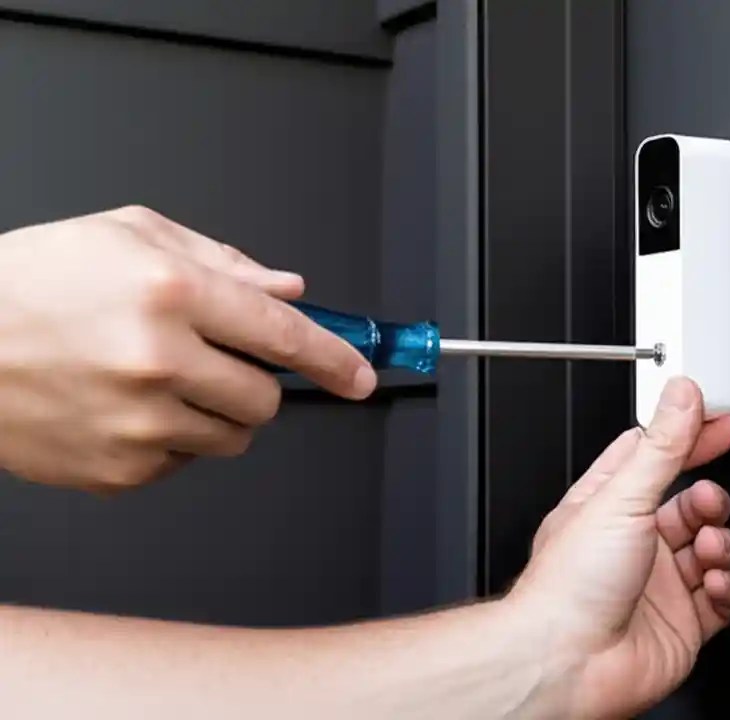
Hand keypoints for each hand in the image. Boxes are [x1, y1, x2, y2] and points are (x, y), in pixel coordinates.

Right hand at [0, 206, 375, 491]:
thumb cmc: (30, 282)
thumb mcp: (127, 235)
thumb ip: (222, 260)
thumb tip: (287, 290)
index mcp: (171, 292)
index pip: (286, 336)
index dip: (337, 359)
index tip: (361, 376)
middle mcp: (160, 360)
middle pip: (266, 397)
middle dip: (255, 380)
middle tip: (213, 359)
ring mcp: (138, 423)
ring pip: (232, 436)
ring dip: (215, 412)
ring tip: (157, 380)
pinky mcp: (117, 469)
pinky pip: (182, 463)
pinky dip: (169, 440)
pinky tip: (122, 407)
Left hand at [510, 377, 729, 718]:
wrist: (568, 663)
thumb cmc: (568, 588)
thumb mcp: (621, 496)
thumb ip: (661, 444)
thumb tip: (682, 394)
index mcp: (609, 506)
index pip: (656, 455)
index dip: (691, 436)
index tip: (722, 422)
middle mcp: (633, 543)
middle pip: (691, 503)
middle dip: (710, 498)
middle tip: (708, 500)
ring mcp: (660, 584)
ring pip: (712, 547)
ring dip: (721, 542)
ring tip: (707, 546)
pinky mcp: (682, 622)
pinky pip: (724, 595)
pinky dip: (729, 585)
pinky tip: (714, 580)